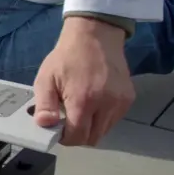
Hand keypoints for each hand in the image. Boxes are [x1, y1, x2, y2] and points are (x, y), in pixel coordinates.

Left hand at [33, 16, 134, 145]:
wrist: (94, 36)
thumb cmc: (66, 57)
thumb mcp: (46, 78)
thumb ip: (44, 105)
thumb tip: (44, 126)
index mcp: (83, 101)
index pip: (77, 137)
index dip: (65, 138)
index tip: (57, 128)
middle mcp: (106, 105)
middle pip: (93, 138)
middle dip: (77, 135)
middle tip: (66, 120)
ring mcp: (120, 102)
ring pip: (104, 130)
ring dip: (90, 127)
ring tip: (79, 108)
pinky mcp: (129, 98)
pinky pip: (114, 119)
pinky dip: (102, 118)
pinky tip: (93, 102)